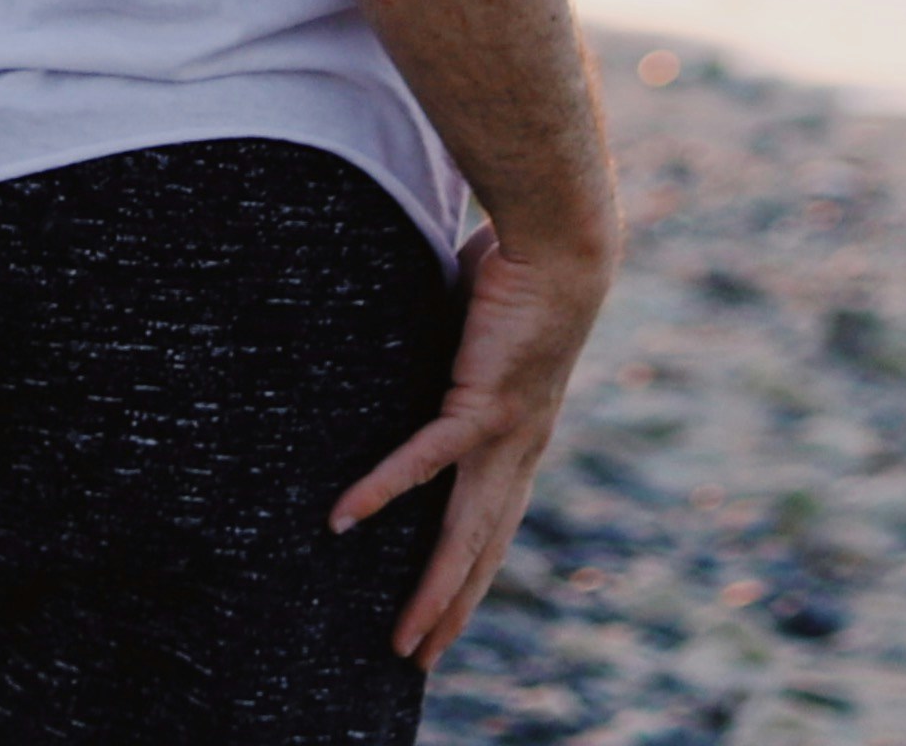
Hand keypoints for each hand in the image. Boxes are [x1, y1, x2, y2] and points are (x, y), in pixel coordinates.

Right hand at [327, 220, 611, 663]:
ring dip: (434, 590)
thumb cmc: (520, 274)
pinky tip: (344, 517)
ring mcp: (506, 434)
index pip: (492, 525)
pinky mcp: (485, 403)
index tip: (443, 619)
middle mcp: (520, 450)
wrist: (561, 245)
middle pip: (482, 551)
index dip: (468, 576)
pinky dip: (384, 489)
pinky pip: (426, 459)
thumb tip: (414, 351)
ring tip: (403, 639)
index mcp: (521, 439)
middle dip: (451, 610)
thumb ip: (452, 358)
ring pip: (464, 533)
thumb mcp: (479, 335)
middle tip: (418, 660)